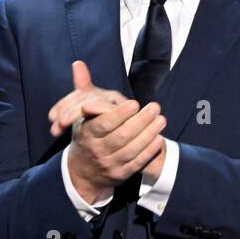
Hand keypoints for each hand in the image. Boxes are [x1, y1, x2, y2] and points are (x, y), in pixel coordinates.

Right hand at [57, 64, 165, 202]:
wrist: (82, 173)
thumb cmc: (86, 136)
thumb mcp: (79, 115)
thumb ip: (82, 89)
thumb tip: (78, 64)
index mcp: (86, 134)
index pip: (103, 124)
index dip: (119, 114)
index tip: (135, 103)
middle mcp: (97, 150)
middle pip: (121, 136)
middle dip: (140, 121)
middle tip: (155, 107)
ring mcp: (109, 164)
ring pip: (131, 149)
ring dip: (148, 134)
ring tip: (161, 119)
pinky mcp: (121, 174)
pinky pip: (137, 162)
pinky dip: (149, 150)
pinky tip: (158, 138)